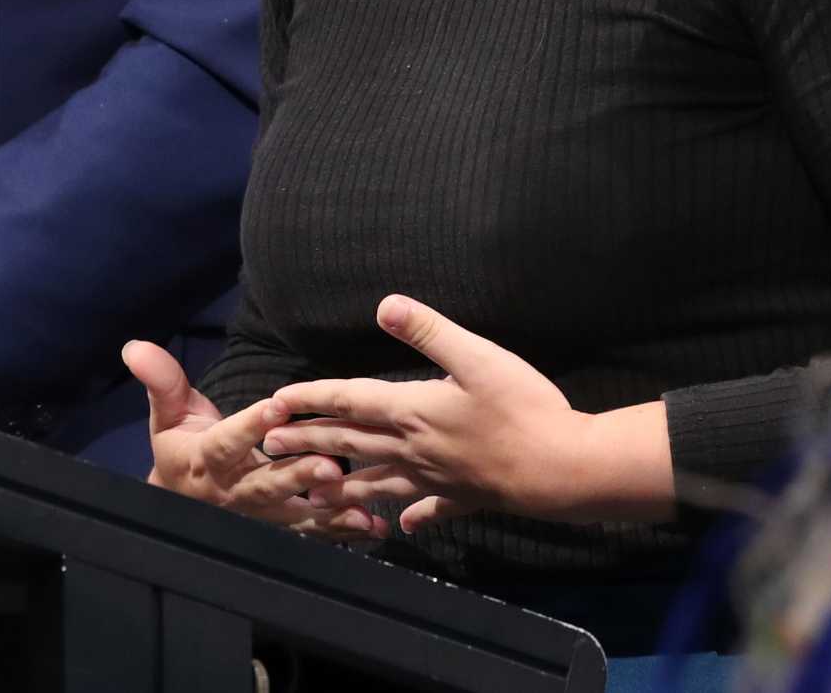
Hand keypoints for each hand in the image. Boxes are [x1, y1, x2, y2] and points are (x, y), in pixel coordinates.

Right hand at [120, 340, 376, 539]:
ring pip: (294, 517)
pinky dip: (341, 531)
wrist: (182, 501)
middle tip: (330, 466)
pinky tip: (371, 526)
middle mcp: (232, 495)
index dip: (250, 427)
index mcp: (205, 462)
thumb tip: (135, 346)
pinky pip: (311, 533)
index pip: (227, 442)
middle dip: (298, 477)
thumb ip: (161, 381)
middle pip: (266, 487)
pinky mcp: (280, 530)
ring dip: (327, 512)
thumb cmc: (183, 446)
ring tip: (358, 507)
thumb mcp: (168, 413)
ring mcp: (258, 519)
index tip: (276, 407)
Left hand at [259, 296, 671, 533]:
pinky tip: (400, 525)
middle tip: (268, 446)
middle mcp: (415, 448)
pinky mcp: (463, 497)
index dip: (312, 398)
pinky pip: (430, 509)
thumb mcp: (477, 356)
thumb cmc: (521, 408)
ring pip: (378, 481)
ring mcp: (437, 478)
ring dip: (341, 483)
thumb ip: (430, 332)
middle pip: (351, 442)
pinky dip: (411, 516)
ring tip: (311, 491)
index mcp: (413, 410)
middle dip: (307, 441)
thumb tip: (385, 304)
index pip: (350, 400)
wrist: (562, 469)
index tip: (276, 402)